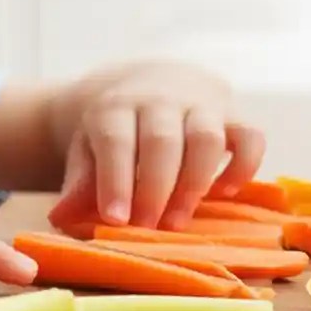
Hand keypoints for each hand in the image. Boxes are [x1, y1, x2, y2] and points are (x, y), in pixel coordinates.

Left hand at [47, 63, 264, 229]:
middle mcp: (161, 99)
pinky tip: (225, 192)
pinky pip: (250, 136)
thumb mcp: (89, 148)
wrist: (148, 82)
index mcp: (116, 105)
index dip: (116, 180)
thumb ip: (81, 182)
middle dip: (155, 188)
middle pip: (162, 140)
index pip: (116, 139)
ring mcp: (201, 104)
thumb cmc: (116, 128)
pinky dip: (244, 165)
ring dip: (195, 182)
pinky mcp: (233, 115)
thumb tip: (60, 218)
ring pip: (206, 137)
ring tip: (178, 221)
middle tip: (147, 229)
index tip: (116, 219)